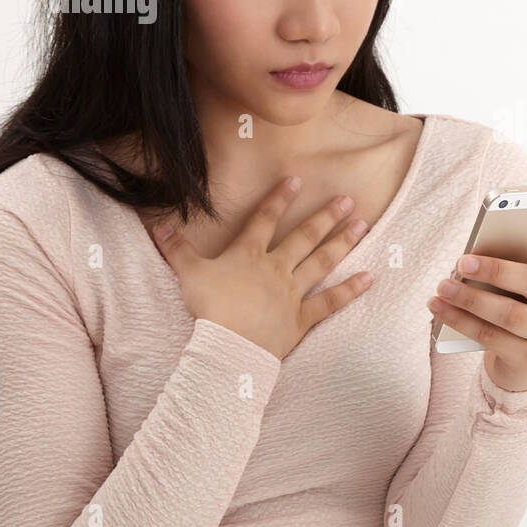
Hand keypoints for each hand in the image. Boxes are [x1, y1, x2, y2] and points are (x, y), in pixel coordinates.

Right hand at [151, 176, 373, 359]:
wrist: (228, 347)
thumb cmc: (208, 309)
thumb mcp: (188, 274)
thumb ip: (175, 248)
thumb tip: (157, 224)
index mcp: (249, 255)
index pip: (265, 220)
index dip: (279, 199)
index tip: (297, 179)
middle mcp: (276, 268)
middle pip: (304, 237)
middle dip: (326, 216)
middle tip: (349, 200)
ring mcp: (292, 293)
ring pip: (322, 262)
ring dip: (343, 243)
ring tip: (363, 225)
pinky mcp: (302, 318)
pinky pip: (330, 302)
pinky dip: (350, 290)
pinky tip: (370, 277)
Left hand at [427, 193, 526, 391]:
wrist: (526, 364)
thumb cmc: (521, 308)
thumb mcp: (523, 286)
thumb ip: (513, 264)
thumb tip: (472, 257)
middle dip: (496, 270)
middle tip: (461, 262)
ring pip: (511, 314)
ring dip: (470, 300)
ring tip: (442, 287)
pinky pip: (493, 338)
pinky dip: (462, 321)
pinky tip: (440, 310)